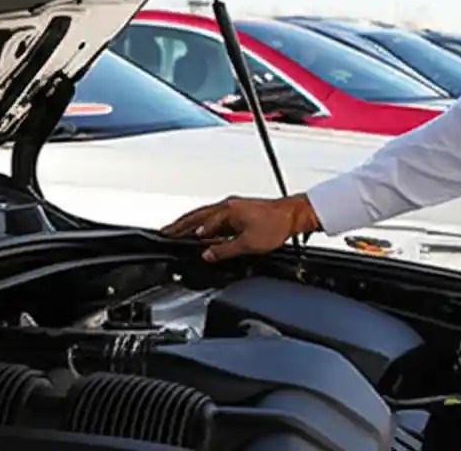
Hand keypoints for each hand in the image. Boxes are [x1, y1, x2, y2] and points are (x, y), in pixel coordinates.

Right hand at [161, 193, 320, 261]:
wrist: (294, 215)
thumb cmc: (276, 224)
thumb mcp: (248, 244)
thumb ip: (225, 250)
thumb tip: (207, 254)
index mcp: (227, 210)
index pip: (199, 223)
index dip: (184, 232)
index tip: (170, 237)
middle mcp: (228, 206)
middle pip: (198, 215)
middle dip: (181, 224)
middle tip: (166, 231)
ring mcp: (234, 208)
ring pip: (207, 215)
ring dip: (192, 223)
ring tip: (179, 230)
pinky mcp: (240, 212)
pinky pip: (217, 218)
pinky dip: (207, 224)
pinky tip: (205, 232)